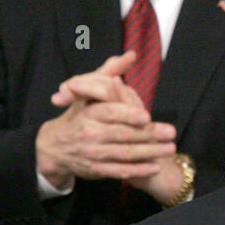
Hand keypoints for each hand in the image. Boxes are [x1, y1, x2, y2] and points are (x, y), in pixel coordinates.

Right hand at [35, 52, 175, 187]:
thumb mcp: (88, 91)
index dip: (127, 115)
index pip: (110, 113)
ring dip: (149, 152)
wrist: (54, 147)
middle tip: (170, 133)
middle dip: (149, 135)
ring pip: (124, 153)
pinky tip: (155, 167)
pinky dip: (138, 170)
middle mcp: (89, 133)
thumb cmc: (79, 114)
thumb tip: (130, 54)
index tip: (146, 116)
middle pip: (123, 134)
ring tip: (169, 148)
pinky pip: (120, 170)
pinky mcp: (96, 169)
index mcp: (89, 113)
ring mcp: (93, 153)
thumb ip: (110, 72)